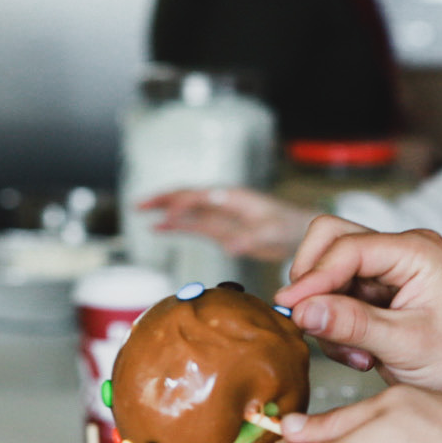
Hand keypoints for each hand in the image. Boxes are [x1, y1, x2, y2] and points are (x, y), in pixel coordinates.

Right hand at [137, 188, 315, 261]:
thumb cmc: (290, 227)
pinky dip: (176, 225)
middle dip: (163, 199)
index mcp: (234, 198)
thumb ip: (253, 238)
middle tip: (139, 205)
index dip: (182, 203)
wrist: (302, 232)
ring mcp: (221, 216)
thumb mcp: (273, 233)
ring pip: (186, 210)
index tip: (165, 213)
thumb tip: (231, 246)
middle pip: (187, 196)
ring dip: (165, 210)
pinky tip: (159, 228)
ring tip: (140, 212)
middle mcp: (223, 203)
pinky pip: (193, 225)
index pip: (201, 197)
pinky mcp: (221, 229)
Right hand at [272, 218, 441, 407]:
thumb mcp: (406, 346)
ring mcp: (388, 272)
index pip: (348, 247)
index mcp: (417, 252)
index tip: (289, 308)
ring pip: (327, 273)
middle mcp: (400, 252)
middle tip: (312, 323)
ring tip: (355, 354)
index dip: (314, 277)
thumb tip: (302, 310)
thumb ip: (352, 325)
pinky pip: (335, 300)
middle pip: (330, 241)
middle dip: (315, 284)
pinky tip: (362, 355)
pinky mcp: (377, 295)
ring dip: (326, 314)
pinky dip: (336, 329)